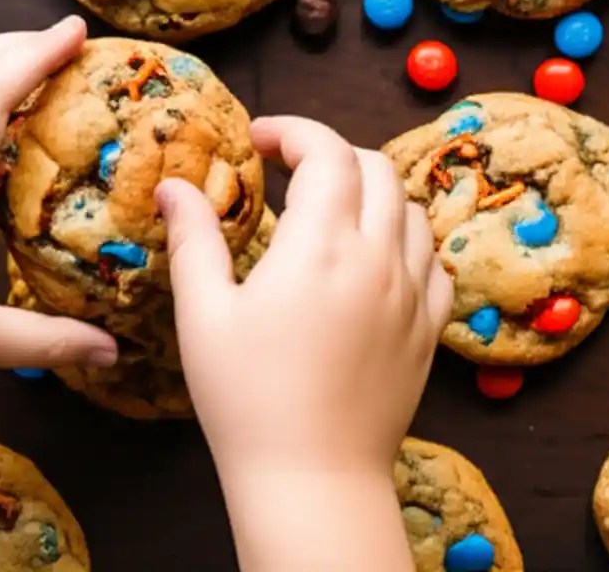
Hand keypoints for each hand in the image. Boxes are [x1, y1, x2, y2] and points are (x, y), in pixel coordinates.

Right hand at [158, 117, 452, 478]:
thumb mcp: (204, 314)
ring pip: (411, 210)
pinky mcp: (428, 330)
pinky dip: (404, 240)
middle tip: (290, 172)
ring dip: (371, 193)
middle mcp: (377, 259)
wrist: (313, 477)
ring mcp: (411, 294)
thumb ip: (194, 239)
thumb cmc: (246, 398)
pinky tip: (372, 261)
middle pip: (376, 168)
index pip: (326, 151)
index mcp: (320, 246)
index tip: (258, 140)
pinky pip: (433, 261)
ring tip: (330, 213)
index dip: (293, 130)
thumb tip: (174, 186)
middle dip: (331, 154)